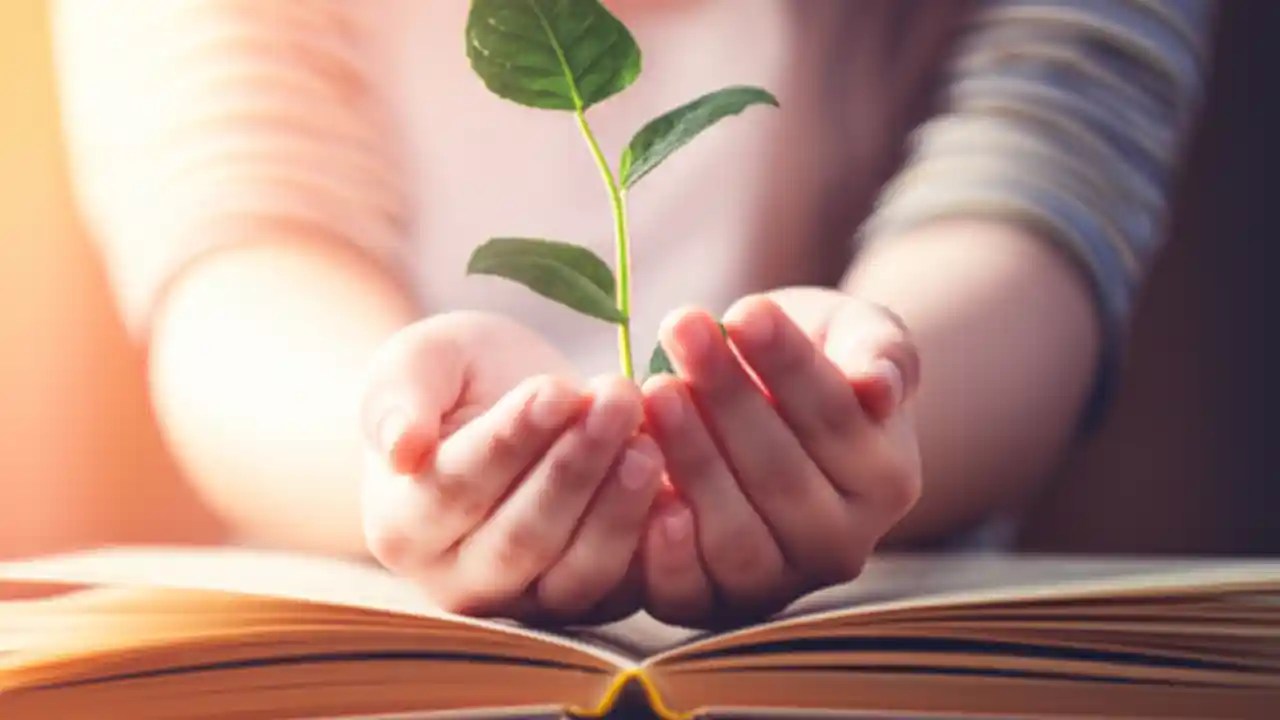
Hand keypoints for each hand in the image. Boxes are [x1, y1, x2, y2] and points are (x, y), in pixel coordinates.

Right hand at [360, 311, 662, 622]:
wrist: (503, 406)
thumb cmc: (453, 381)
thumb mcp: (418, 364)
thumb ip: (398, 397)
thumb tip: (402, 448)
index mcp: (402, 526)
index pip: (455, 490)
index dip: (509, 442)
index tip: (556, 391)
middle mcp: (459, 580)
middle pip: (521, 539)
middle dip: (576, 468)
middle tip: (619, 400)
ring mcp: (528, 600)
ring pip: (577, 573)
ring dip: (619, 507)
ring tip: (649, 442)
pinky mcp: (590, 598)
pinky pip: (624, 586)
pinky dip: (655, 545)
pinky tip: (679, 494)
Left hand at [639, 289, 920, 626]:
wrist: (763, 417)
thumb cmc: (812, 361)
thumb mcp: (854, 336)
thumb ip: (880, 351)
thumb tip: (879, 387)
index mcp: (887, 481)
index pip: (834, 417)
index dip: (787, 364)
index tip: (746, 309)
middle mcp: (841, 546)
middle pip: (781, 477)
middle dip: (728, 398)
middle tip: (683, 330)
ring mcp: (777, 583)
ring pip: (736, 537)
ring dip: (692, 461)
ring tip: (655, 389)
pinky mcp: (713, 604)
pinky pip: (688, 591)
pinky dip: (663, 551)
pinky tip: (640, 486)